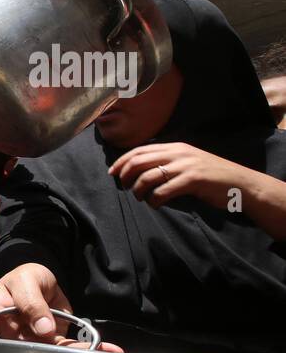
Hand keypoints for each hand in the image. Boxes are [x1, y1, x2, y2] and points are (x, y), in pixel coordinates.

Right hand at [0, 263, 125, 351]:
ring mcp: (29, 341)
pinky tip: (104, 349)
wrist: (43, 278)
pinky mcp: (49, 341)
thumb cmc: (24, 277)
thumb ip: (31, 303)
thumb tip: (43, 328)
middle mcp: (8, 336)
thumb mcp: (25, 282)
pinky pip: (65, 348)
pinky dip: (85, 349)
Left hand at [109, 142, 246, 210]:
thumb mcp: (188, 162)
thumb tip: (140, 170)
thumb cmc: (211, 176)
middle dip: (124, 174)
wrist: (240, 183)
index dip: (122, 161)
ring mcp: (185, 166)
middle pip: (139, 161)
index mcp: (175, 147)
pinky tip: (155, 204)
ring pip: (147, 177)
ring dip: (137, 190)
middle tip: (122, 186)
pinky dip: (153, 200)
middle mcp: (178, 153)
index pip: (140, 150)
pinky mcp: (192, 180)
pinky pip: (162, 191)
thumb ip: (168, 162)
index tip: (112, 172)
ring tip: (140, 197)